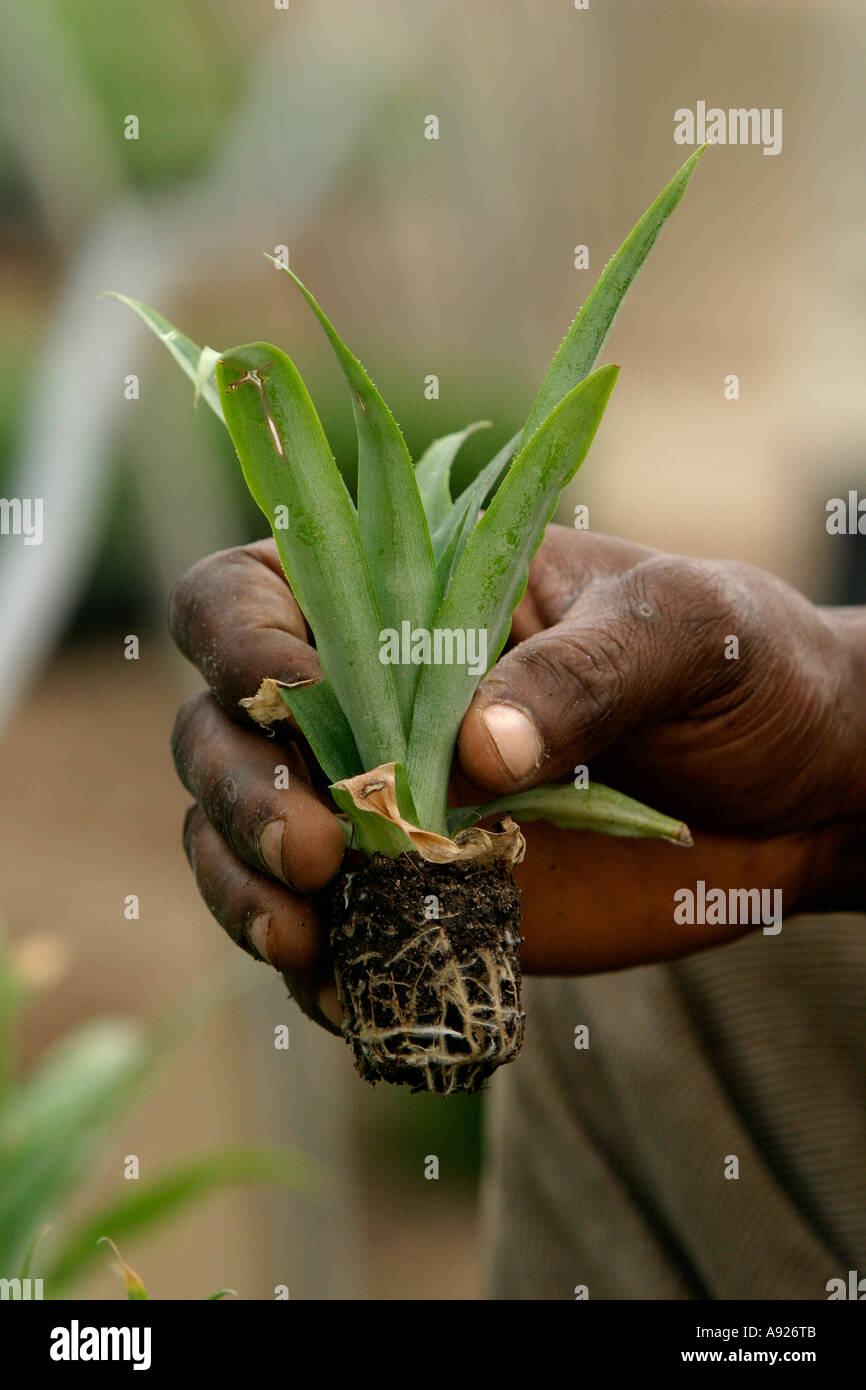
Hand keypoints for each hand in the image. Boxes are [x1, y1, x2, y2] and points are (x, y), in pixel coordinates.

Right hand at [169, 531, 865, 1032]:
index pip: (249, 595)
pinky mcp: (416, 900)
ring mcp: (380, 807)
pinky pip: (323, 938)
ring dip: (241, 887)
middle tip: (314, 848)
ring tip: (302, 932)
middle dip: (237, 788)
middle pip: (218, 729)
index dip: (236, 639)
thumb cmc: (737, 666)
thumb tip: (481, 748)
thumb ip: (587, 671)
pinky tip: (344, 989)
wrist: (796, 789)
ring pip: (238, 839)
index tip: (282, 692)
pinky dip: (313, 969)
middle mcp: (364, 699)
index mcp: (402, 597)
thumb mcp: (682, 631)